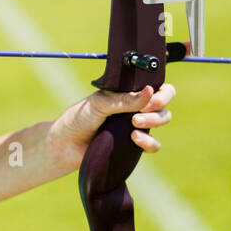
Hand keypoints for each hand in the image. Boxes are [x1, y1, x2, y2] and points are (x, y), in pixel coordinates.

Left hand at [51, 82, 175, 170]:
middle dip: (159, 105)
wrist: (66, 145)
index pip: (156, 84)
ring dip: (154, 121)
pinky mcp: (135, 146)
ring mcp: (137, 126)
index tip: (150, 96)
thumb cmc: (79, 118)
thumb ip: (125, 99)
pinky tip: (134, 139)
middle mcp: (136, 106)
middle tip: (141, 111)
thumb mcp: (100, 103)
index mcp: (128, 91)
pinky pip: (154, 145)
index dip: (160, 90)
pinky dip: (149, 142)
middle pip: (164, 101)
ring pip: (163, 119)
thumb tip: (150, 91)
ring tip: (134, 124)